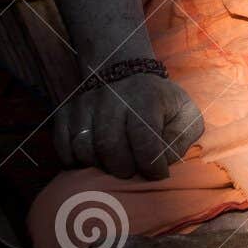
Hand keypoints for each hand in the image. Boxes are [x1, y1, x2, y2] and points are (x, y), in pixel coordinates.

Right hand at [52, 73, 203, 180]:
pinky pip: (63, 147)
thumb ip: (182, 137)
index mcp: (145, 97)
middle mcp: (111, 98)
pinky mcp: (66, 113)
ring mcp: (85, 105)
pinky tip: (93, 160)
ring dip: (100, 166)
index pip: (143, 139)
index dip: (151, 165)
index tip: (157, 174)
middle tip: (132, 172)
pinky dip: (75, 161)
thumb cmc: (160, 101)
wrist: (126, 73)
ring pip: (84, 148)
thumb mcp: (185, 113)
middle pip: (109, 146)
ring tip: (114, 165)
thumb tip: (165, 161)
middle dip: (123, 169)